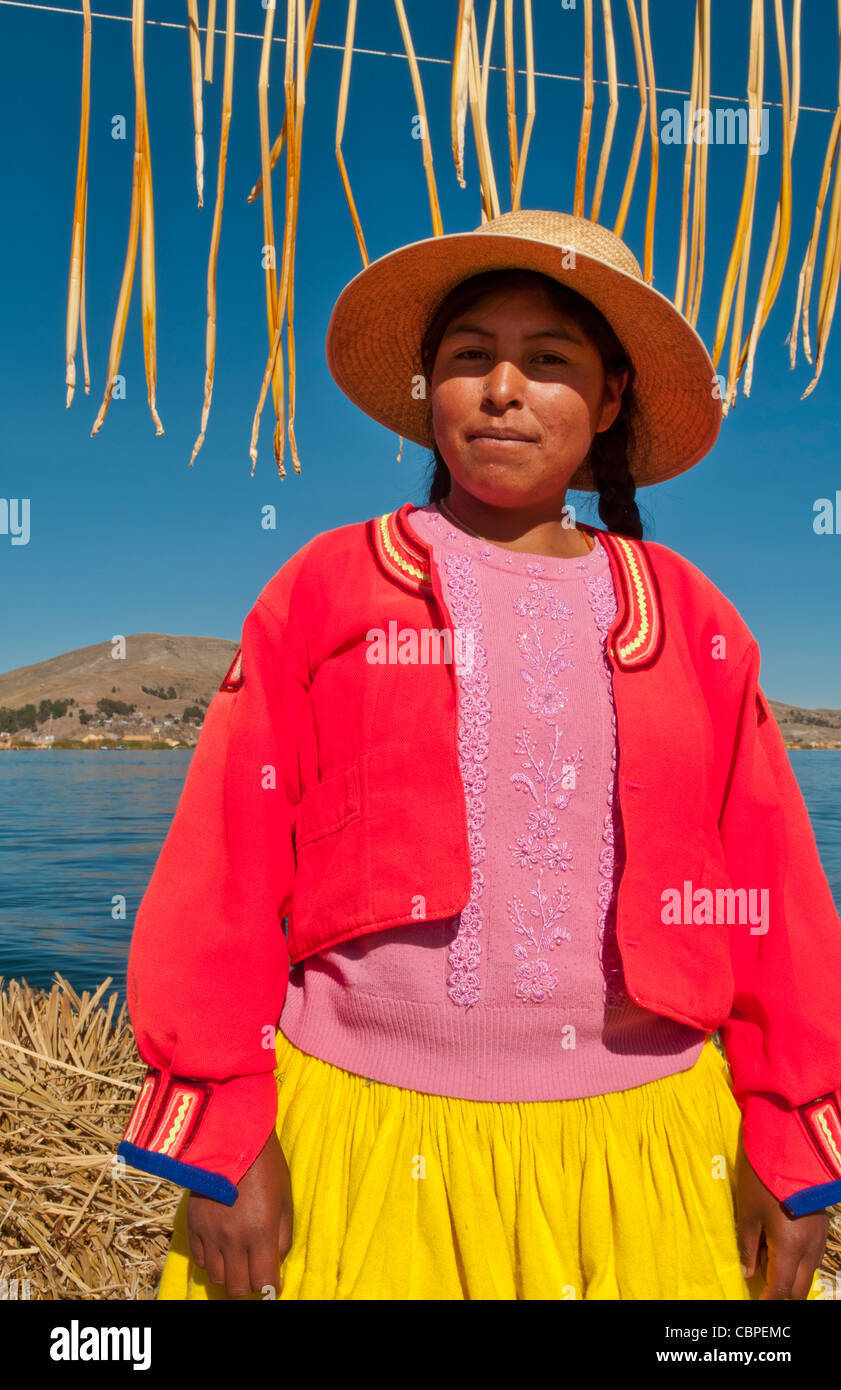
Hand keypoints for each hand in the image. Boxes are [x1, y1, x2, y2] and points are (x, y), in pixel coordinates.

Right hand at [187, 1128, 292, 1298]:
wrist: (229, 1137)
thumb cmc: (265, 1165)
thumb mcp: (285, 1198)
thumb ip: (283, 1235)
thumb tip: (277, 1260)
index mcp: (260, 1232)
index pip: (263, 1282)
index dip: (270, 1285)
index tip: (273, 1279)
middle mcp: (233, 1240)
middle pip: (237, 1288)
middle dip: (249, 1284)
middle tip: (255, 1271)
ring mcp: (210, 1234)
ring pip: (216, 1278)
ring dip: (229, 1274)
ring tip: (237, 1259)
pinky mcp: (193, 1225)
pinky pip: (199, 1260)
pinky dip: (211, 1261)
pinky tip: (220, 1247)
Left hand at [735, 1146, 828, 1299]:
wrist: (793, 1145)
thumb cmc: (763, 1178)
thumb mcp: (748, 1212)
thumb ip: (747, 1246)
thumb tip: (748, 1273)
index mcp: (790, 1249)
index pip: (781, 1289)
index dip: (768, 1301)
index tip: (756, 1304)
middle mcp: (810, 1249)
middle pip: (800, 1288)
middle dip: (783, 1295)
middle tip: (763, 1294)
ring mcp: (820, 1237)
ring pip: (809, 1273)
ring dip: (792, 1280)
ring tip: (768, 1272)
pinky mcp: (822, 1225)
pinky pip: (813, 1256)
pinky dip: (798, 1264)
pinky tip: (781, 1253)